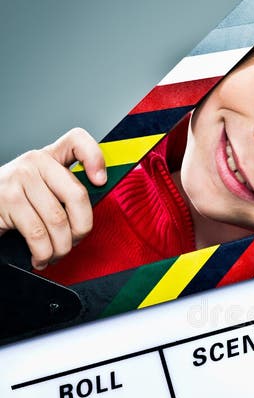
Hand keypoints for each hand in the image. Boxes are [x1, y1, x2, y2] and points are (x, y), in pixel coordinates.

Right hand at [0, 128, 105, 269]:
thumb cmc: (15, 206)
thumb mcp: (41, 191)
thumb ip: (64, 193)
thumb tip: (89, 215)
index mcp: (48, 157)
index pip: (77, 140)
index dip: (95, 158)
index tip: (101, 181)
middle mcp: (35, 162)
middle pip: (78, 195)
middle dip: (80, 229)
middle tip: (73, 241)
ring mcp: (20, 178)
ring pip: (58, 221)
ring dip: (60, 247)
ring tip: (54, 253)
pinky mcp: (9, 199)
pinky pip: (38, 234)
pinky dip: (43, 253)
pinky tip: (40, 256)